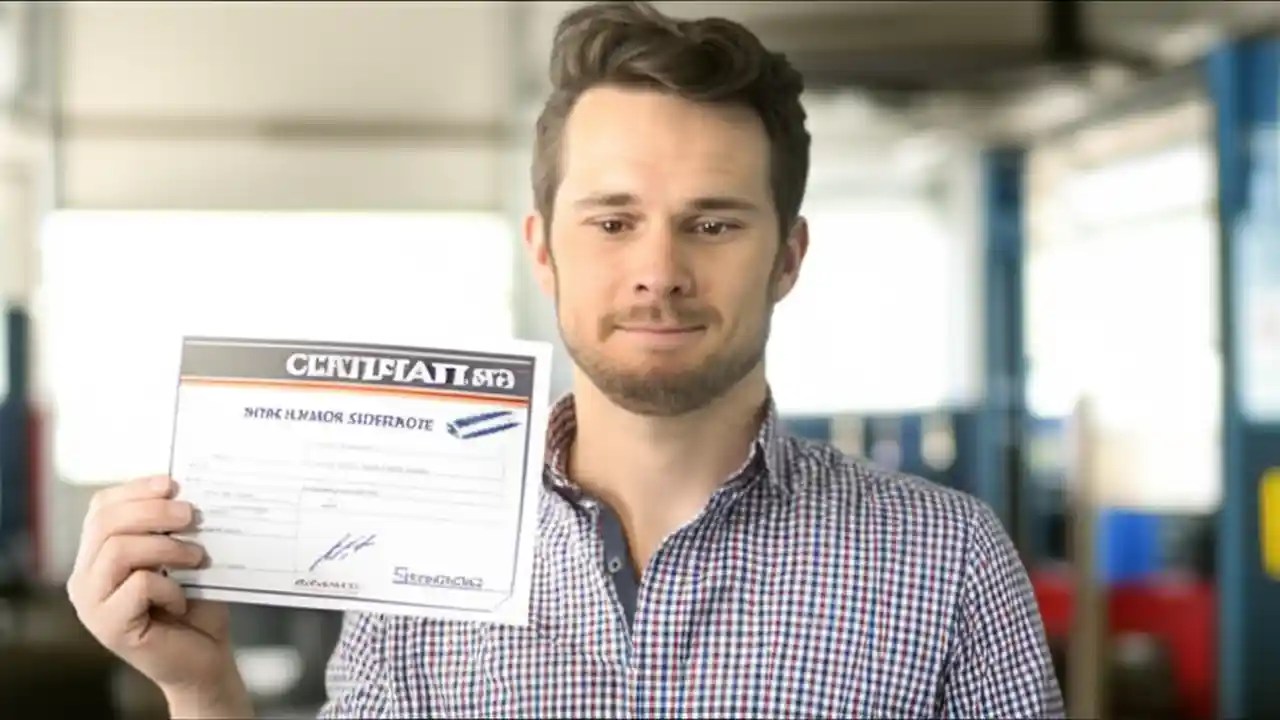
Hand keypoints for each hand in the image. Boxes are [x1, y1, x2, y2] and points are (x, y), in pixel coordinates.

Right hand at [66, 475, 250, 713]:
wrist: (204, 658)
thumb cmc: (194, 604)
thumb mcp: (181, 557)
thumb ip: (170, 528)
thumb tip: (183, 489)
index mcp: (97, 555)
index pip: (101, 508)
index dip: (135, 489)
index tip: (172, 483)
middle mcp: (85, 578)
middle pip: (106, 523)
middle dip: (153, 512)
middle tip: (193, 515)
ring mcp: (92, 604)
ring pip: (118, 550)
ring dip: (167, 547)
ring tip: (197, 557)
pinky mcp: (109, 627)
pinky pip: (138, 585)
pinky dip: (169, 586)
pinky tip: (182, 598)